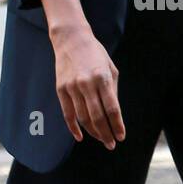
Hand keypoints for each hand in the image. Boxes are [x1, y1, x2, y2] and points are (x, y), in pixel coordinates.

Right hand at [51, 24, 125, 149]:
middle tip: (111, 144)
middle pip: (97, 117)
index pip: (112, 108)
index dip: (117, 125)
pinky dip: (73, 128)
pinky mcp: (61, 89)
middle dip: (106, 133)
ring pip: (83, 118)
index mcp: (103, 78)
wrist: (71, 39)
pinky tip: (80, 137)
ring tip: (101, 139)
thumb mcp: (111, 68)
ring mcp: (72, 87)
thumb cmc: (96, 54)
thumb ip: (113, 91)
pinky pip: (67, 114)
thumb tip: (114, 116)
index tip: (121, 136)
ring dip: (93, 132)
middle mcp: (87, 83)